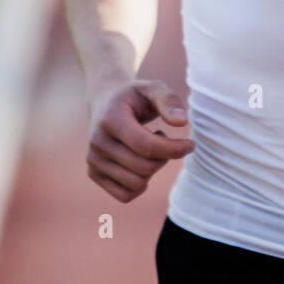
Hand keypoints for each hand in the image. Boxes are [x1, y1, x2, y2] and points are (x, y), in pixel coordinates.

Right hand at [86, 79, 194, 202]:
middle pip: (145, 168)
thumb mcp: (153, 88)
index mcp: (111, 120)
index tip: (190, 144)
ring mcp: (93, 160)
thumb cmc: (135, 97)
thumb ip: (169, 101)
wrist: (104, 103)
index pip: (147, 147)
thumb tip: (182, 121)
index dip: (174, 149)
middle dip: (164, 157)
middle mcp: (97, 142)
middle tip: (164, 139)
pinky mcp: (93, 174)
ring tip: (149, 148)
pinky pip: (125, 195)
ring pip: (137, 184)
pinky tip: (140, 163)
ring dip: (152, 169)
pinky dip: (140, 184)